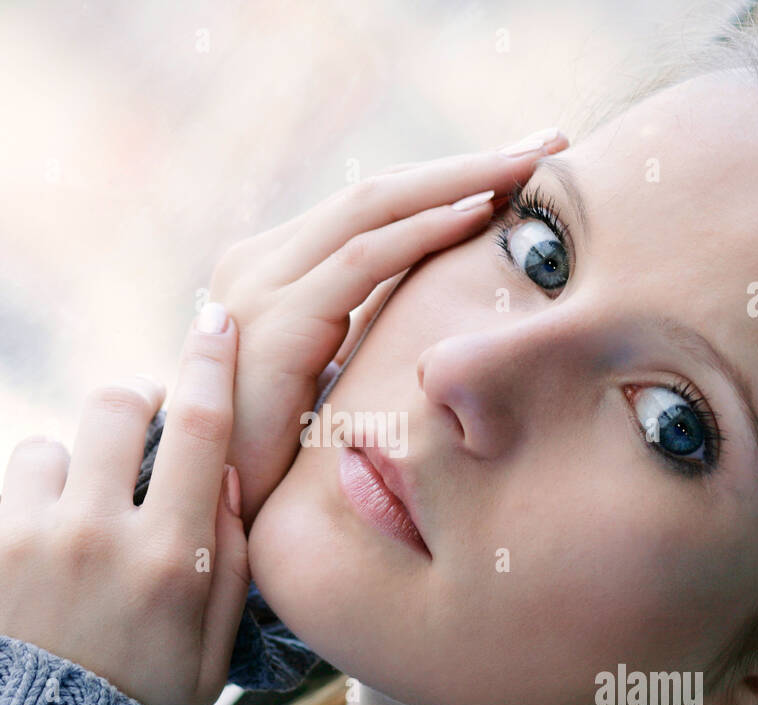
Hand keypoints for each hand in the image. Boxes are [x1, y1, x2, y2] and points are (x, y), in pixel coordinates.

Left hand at [0, 309, 247, 704]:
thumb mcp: (205, 657)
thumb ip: (229, 566)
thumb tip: (227, 476)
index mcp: (167, 561)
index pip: (202, 430)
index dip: (211, 364)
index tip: (216, 322)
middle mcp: (93, 535)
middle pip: (113, 406)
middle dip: (126, 407)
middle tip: (127, 435)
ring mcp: (16, 537)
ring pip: (42, 449)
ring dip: (56, 479)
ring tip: (52, 543)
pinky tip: (3, 569)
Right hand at [210, 128, 569, 523]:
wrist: (207, 512)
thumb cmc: (275, 456)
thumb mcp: (322, 374)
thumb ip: (356, 329)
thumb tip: (428, 304)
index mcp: (271, 269)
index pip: (372, 206)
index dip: (450, 179)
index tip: (523, 165)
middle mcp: (258, 262)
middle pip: (379, 191)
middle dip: (470, 163)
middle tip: (550, 139)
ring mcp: (258, 287)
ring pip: (373, 208)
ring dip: (460, 181)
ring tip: (531, 164)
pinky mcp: (273, 324)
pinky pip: (360, 262)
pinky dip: (422, 233)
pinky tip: (478, 215)